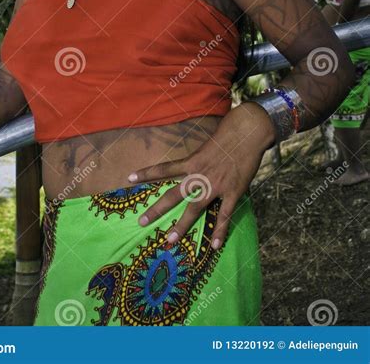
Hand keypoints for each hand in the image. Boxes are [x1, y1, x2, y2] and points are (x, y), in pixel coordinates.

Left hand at [127, 101, 274, 248]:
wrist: (248, 132)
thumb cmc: (228, 135)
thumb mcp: (207, 145)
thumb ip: (199, 160)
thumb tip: (193, 167)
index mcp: (192, 161)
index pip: (165, 168)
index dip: (147, 172)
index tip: (130, 177)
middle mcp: (200, 175)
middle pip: (174, 195)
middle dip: (157, 209)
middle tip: (142, 221)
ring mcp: (215, 185)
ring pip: (194, 209)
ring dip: (181, 226)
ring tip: (170, 241)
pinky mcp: (233, 192)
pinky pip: (224, 215)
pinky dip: (219, 231)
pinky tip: (214, 246)